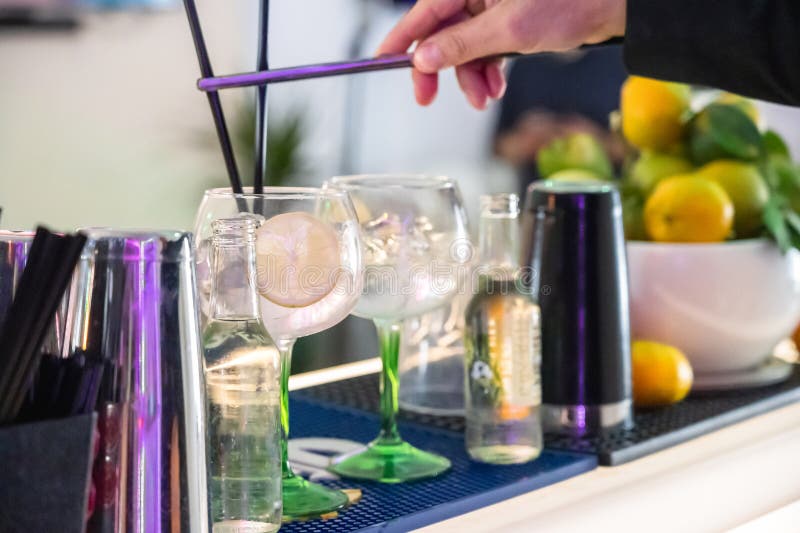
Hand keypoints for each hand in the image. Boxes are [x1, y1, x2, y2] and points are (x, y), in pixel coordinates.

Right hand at [378, 0, 625, 108]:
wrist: (615, 5)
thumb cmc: (571, 3)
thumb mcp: (509, 30)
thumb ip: (461, 45)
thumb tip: (424, 58)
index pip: (424, 12)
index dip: (401, 39)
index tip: (381, 61)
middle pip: (441, 31)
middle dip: (440, 68)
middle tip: (428, 97)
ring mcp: (495, 5)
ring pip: (465, 46)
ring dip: (470, 76)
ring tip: (483, 98)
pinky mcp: (511, 19)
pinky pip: (487, 48)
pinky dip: (488, 70)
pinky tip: (495, 88)